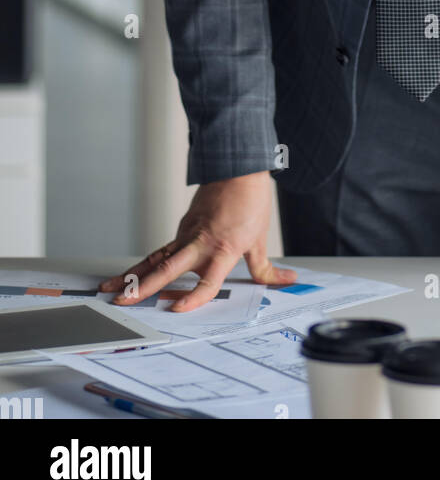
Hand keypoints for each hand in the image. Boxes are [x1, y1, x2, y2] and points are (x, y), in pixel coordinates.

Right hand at [98, 172, 296, 311]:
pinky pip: (161, 249)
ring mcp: (187, 234)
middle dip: (143, 287)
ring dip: (133, 275)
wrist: (238, 169)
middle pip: (168, 268)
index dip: (194, 296)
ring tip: (111, 289)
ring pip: (156, 258)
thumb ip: (267, 268)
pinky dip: (144, 263)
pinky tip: (130, 275)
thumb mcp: (260, 239)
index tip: (177, 310)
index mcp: (223, 248)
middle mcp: (200, 243)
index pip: (208, 280)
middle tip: (123, 302)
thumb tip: (288, 281)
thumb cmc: (250, 202)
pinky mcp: (182, 228)